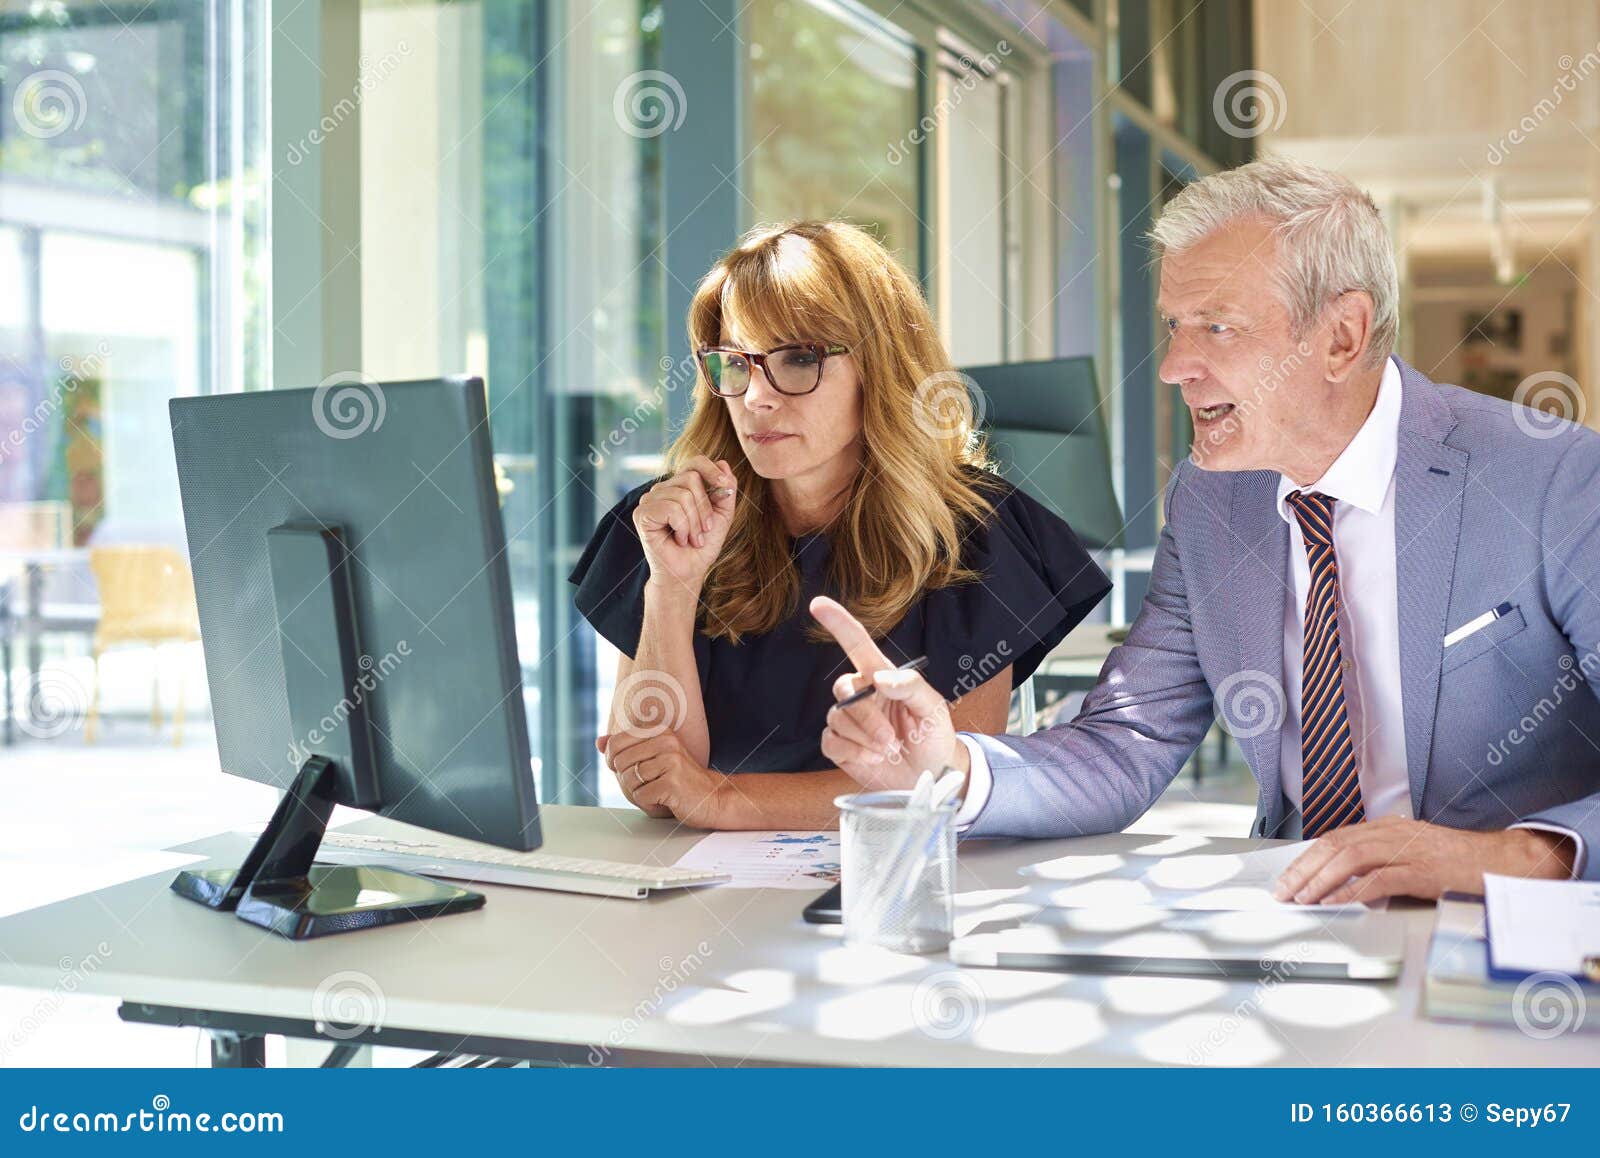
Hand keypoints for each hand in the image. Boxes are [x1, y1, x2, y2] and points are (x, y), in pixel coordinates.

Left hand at [602, 729, 732, 828]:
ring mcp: (670, 761)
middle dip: (628, 780)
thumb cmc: (680, 779)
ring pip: (628, 780)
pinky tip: (665, 801)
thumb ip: (626, 748)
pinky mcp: (672, 783)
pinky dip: (649, 804)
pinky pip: (641, 796)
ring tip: (658, 792)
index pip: (615, 743)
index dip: (613, 761)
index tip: (629, 770)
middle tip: (648, 784)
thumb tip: (599, 742)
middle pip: (619, 763)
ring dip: (639, 793)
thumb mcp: (653, 757)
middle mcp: (666, 741)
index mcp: (660, 731)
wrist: (712, 797)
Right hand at [633, 456, 736, 594]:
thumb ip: (725, 490)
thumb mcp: (722, 515)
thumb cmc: (703, 545)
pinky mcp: (642, 514)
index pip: (695, 462)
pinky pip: (672, 509)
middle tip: (703, 531)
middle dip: (705, 508)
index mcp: (680, 485)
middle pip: (691, 478)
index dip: (711, 470)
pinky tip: (678, 539)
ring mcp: (650, 500)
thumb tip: (724, 464)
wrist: (689, 571)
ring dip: (694, 523)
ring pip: (683, 495)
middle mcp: (663, 489)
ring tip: (691, 539)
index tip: (725, 487)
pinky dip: (682, 527)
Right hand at [810, 595, 959, 789]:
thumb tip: (881, 678)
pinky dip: (853, 752)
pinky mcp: (842, 746)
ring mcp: (851, 721)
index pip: (857, 645)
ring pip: (838, 718)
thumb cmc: (934, 738)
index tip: (818, 604)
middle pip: (844, 689)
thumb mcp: (934, 709)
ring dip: (864, 738)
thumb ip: (912, 686)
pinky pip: (831, 741)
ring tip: (888, 750)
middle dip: (866, 716)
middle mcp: (863, 695)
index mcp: (883, 678)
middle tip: (890, 739)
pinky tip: (872, 759)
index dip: (838, 623)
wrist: (931, 779)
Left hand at [1273, 816, 1577, 904]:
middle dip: (1302, 870)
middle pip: (1334, 846)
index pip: (1333, 839)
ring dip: (1319, 880)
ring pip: (1349, 859)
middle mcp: (1391, 833)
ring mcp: (1406, 850)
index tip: (1286, 878)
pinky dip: (1351, 891)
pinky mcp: (1421, 871)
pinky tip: (1334, 902)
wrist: (1500, 860)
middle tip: (1282, 891)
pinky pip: (1378, 879)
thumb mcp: (1410, 852)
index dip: (1305, 859)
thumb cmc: (1455, 861)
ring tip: (1301, 898)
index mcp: (1385, 827)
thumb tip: (1343, 880)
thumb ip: (1379, 860)